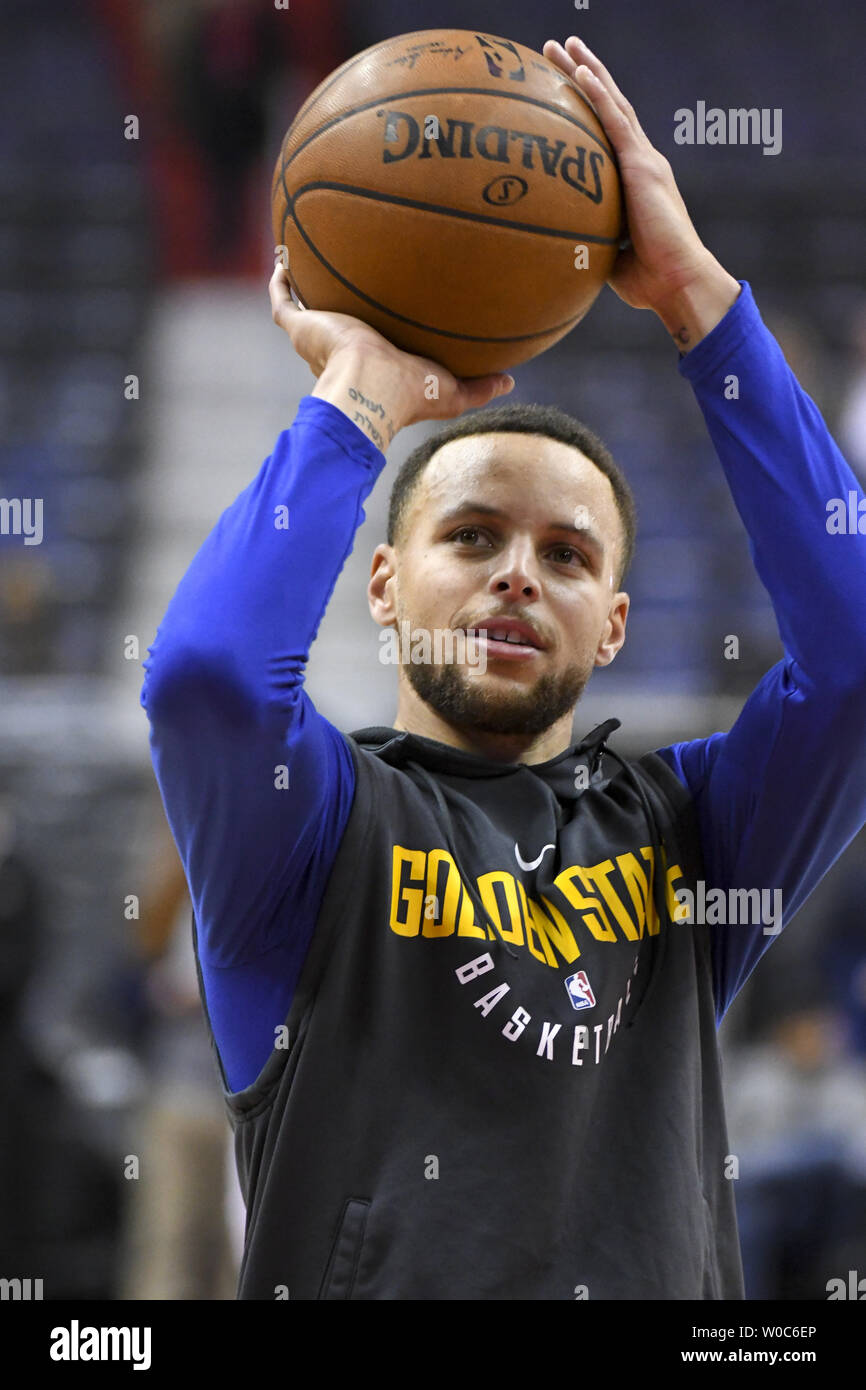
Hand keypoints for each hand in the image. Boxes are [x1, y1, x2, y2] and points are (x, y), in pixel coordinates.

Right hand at [268, 261, 514, 441]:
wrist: (372, 387)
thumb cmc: (410, 394)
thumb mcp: (454, 391)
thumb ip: (480, 387)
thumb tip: (511, 381)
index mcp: (372, 365)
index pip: (371, 346)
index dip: (375, 331)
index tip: (386, 312)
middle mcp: (341, 353)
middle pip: (335, 326)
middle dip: (337, 308)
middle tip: (348, 281)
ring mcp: (317, 340)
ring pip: (305, 311)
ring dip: (304, 290)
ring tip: (308, 262)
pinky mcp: (300, 328)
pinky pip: (282, 300)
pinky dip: (280, 281)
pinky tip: (284, 258)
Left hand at [542, 36, 739, 340]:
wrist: (678, 282)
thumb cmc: (649, 281)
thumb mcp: (609, 259)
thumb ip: (589, 243)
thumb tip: (560, 249)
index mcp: (636, 181)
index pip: (608, 134)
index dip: (589, 107)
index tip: (566, 85)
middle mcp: (642, 162)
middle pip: (609, 107)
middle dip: (584, 75)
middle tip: (560, 49)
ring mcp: (644, 160)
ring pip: (612, 104)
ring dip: (587, 71)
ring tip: (564, 45)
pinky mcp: (643, 166)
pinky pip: (616, 122)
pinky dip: (598, 95)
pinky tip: (581, 72)